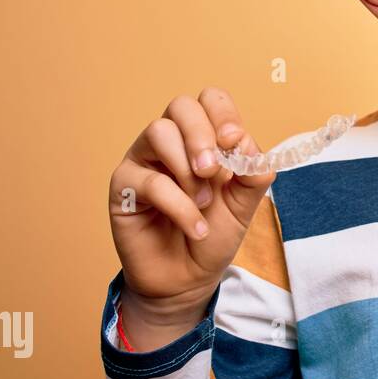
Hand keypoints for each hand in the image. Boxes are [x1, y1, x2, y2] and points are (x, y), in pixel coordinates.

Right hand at [107, 87, 275, 320]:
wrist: (188, 278)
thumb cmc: (213, 233)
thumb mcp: (245, 203)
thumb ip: (253, 172)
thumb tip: (246, 144)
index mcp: (203, 138)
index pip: (209, 100)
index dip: (223, 114)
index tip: (234, 142)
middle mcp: (171, 142)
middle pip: (180, 106)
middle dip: (203, 134)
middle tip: (214, 171)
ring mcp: (144, 160)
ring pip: (159, 131)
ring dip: (188, 169)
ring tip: (205, 202)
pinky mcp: (124, 187)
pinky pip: (149, 180)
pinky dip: (180, 205)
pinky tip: (196, 227)